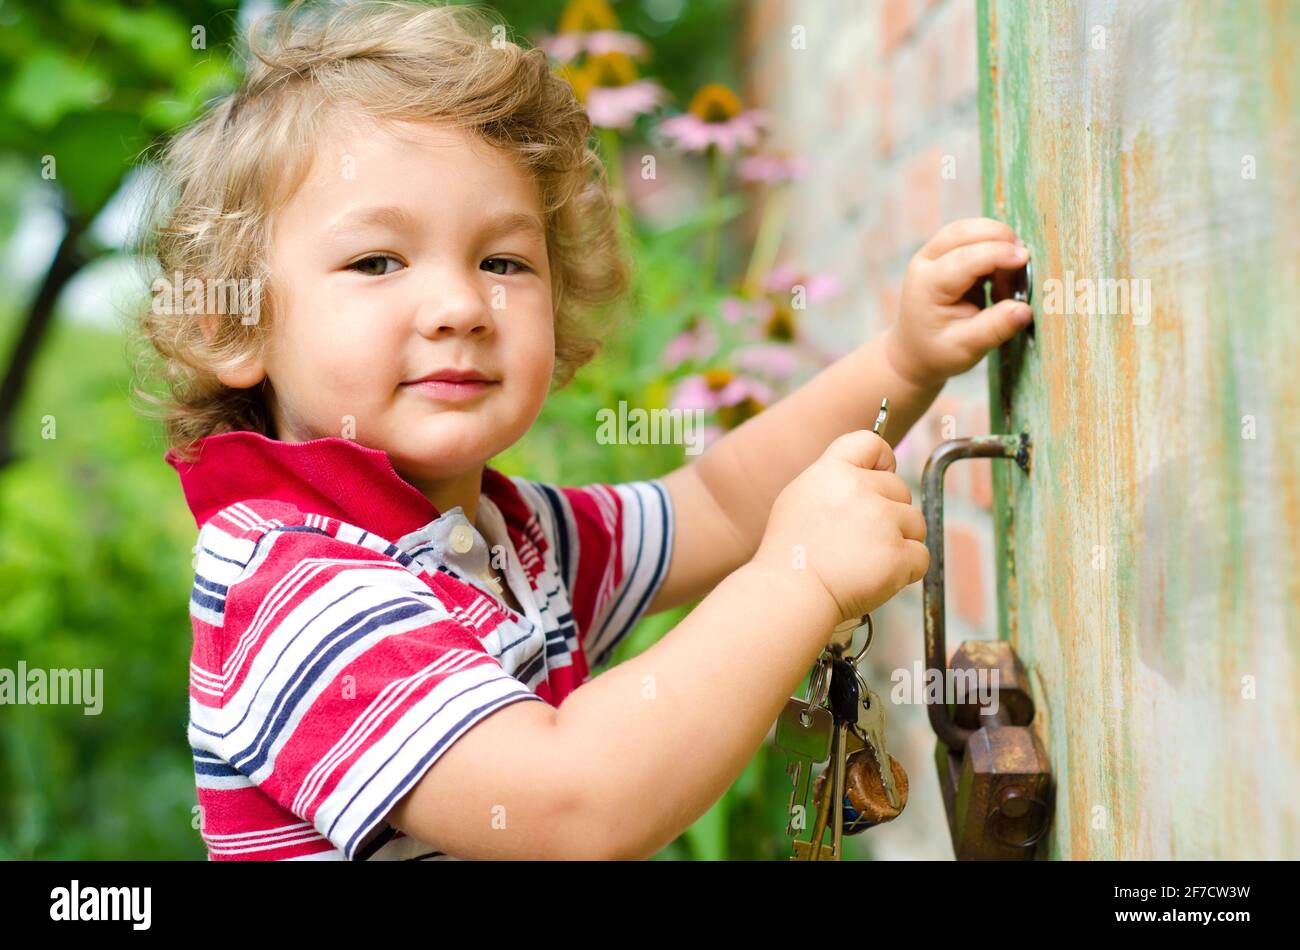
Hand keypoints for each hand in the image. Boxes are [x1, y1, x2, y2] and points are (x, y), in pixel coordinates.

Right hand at [751, 430, 928, 626]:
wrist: (789, 595)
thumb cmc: (788, 553)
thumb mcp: (799, 498)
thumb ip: (835, 481)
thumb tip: (868, 476)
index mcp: (833, 471)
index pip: (872, 442)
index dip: (883, 460)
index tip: (880, 478)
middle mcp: (860, 489)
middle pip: (900, 490)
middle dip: (890, 513)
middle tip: (861, 539)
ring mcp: (882, 521)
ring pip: (916, 524)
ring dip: (900, 541)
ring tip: (867, 560)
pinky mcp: (898, 554)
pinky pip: (921, 556)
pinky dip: (906, 570)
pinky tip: (876, 577)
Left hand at [886, 218, 1033, 387]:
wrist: (914, 352)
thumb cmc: (938, 352)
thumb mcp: (966, 348)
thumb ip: (995, 328)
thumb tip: (1024, 309)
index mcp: (926, 286)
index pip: (964, 259)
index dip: (996, 254)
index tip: (1025, 259)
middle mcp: (925, 262)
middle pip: (963, 231)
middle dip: (999, 238)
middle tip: (1024, 263)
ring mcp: (932, 254)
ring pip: (969, 229)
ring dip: (998, 243)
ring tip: (1008, 282)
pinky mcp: (945, 252)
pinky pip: (974, 237)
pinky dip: (994, 249)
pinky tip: (999, 280)